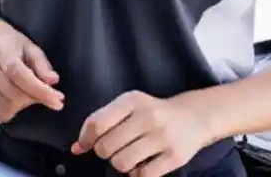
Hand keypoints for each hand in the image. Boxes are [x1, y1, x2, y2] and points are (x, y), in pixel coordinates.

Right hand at [0, 24, 63, 123]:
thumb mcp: (30, 47)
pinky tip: (14, 102)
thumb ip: (42, 64)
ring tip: (28, 96)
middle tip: (45, 96)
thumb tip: (53, 81)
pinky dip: (9, 113)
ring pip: (4, 107)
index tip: (58, 100)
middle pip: (12, 94)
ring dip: (21, 108)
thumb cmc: (10, 44)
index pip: (18, 74)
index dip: (39, 90)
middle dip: (33, 100)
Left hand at [72, 91, 214, 176]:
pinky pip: (142, 175)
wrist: (193, 117)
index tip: (85, 145)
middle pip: (106, 147)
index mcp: (132, 101)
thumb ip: (102, 122)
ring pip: (122, 163)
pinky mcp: (174, 156)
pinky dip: (137, 174)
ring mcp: (162, 137)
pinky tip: (143, 164)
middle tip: (114, 149)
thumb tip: (77, 148)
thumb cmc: (153, 113)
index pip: (97, 123)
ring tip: (129, 156)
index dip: (85, 139)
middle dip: (104, 152)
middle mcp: (147, 116)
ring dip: (121, 164)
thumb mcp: (129, 107)